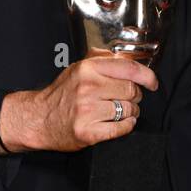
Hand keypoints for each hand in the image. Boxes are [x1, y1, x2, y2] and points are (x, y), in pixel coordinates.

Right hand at [0, 57, 158, 153]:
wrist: (38, 119)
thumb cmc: (61, 94)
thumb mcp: (78, 68)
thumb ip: (102, 60)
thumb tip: (129, 58)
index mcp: (88, 69)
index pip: (129, 69)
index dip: (147, 76)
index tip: (152, 82)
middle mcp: (88, 88)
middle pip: (131, 91)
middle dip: (134, 96)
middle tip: (126, 99)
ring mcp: (88, 111)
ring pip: (129, 110)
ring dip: (130, 112)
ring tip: (119, 111)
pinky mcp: (88, 132)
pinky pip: (122, 128)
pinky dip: (126, 126)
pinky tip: (120, 123)